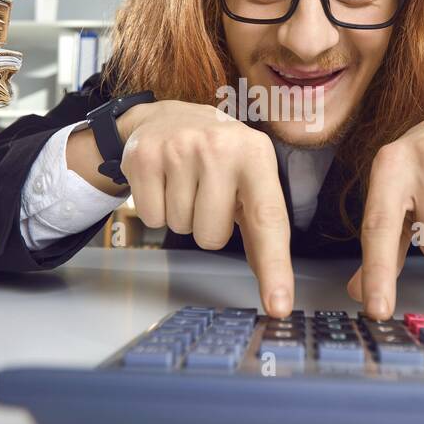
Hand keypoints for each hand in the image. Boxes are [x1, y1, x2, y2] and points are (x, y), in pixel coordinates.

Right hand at [67, 100, 293, 316]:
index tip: (278, 305)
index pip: (268, 220)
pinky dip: (156, 209)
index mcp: (256, 155)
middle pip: (212, 237)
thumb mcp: (249, 179)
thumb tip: (277, 293)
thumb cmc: (218, 161)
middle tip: (205, 195)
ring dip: (181, 216)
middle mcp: (221, 147)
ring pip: (180, 227)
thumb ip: (263, 231)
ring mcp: (180, 149)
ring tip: (185, 184)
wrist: (166, 118)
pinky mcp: (145, 156)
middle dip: (206, 227)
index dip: (274, 266)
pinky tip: (163, 182)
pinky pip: (152, 218)